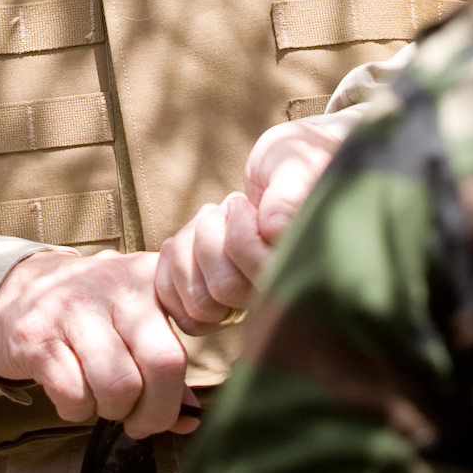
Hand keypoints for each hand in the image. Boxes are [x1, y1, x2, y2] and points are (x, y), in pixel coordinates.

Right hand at [0, 248, 194, 437]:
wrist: (14, 291)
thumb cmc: (89, 314)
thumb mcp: (133, 320)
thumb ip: (165, 366)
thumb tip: (190, 419)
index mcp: (150, 278)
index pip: (193, 330)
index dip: (183, 382)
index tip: (165, 394)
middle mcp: (117, 285)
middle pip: (163, 363)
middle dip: (155, 412)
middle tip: (139, 423)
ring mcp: (75, 308)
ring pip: (120, 386)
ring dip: (112, 411)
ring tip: (101, 401)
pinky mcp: (38, 336)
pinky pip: (74, 395)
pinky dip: (76, 410)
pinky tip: (72, 396)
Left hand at [154, 114, 353, 329]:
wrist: (285, 164)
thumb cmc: (296, 162)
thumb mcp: (296, 166)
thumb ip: (289, 195)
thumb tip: (274, 229)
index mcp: (303, 269)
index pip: (258, 274)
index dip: (241, 234)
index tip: (246, 204)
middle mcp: (277, 295)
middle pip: (223, 289)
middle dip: (212, 237)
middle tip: (226, 209)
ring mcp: (246, 301)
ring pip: (198, 302)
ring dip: (189, 248)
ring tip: (210, 220)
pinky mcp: (215, 302)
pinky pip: (180, 311)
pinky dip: (169, 271)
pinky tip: (180, 242)